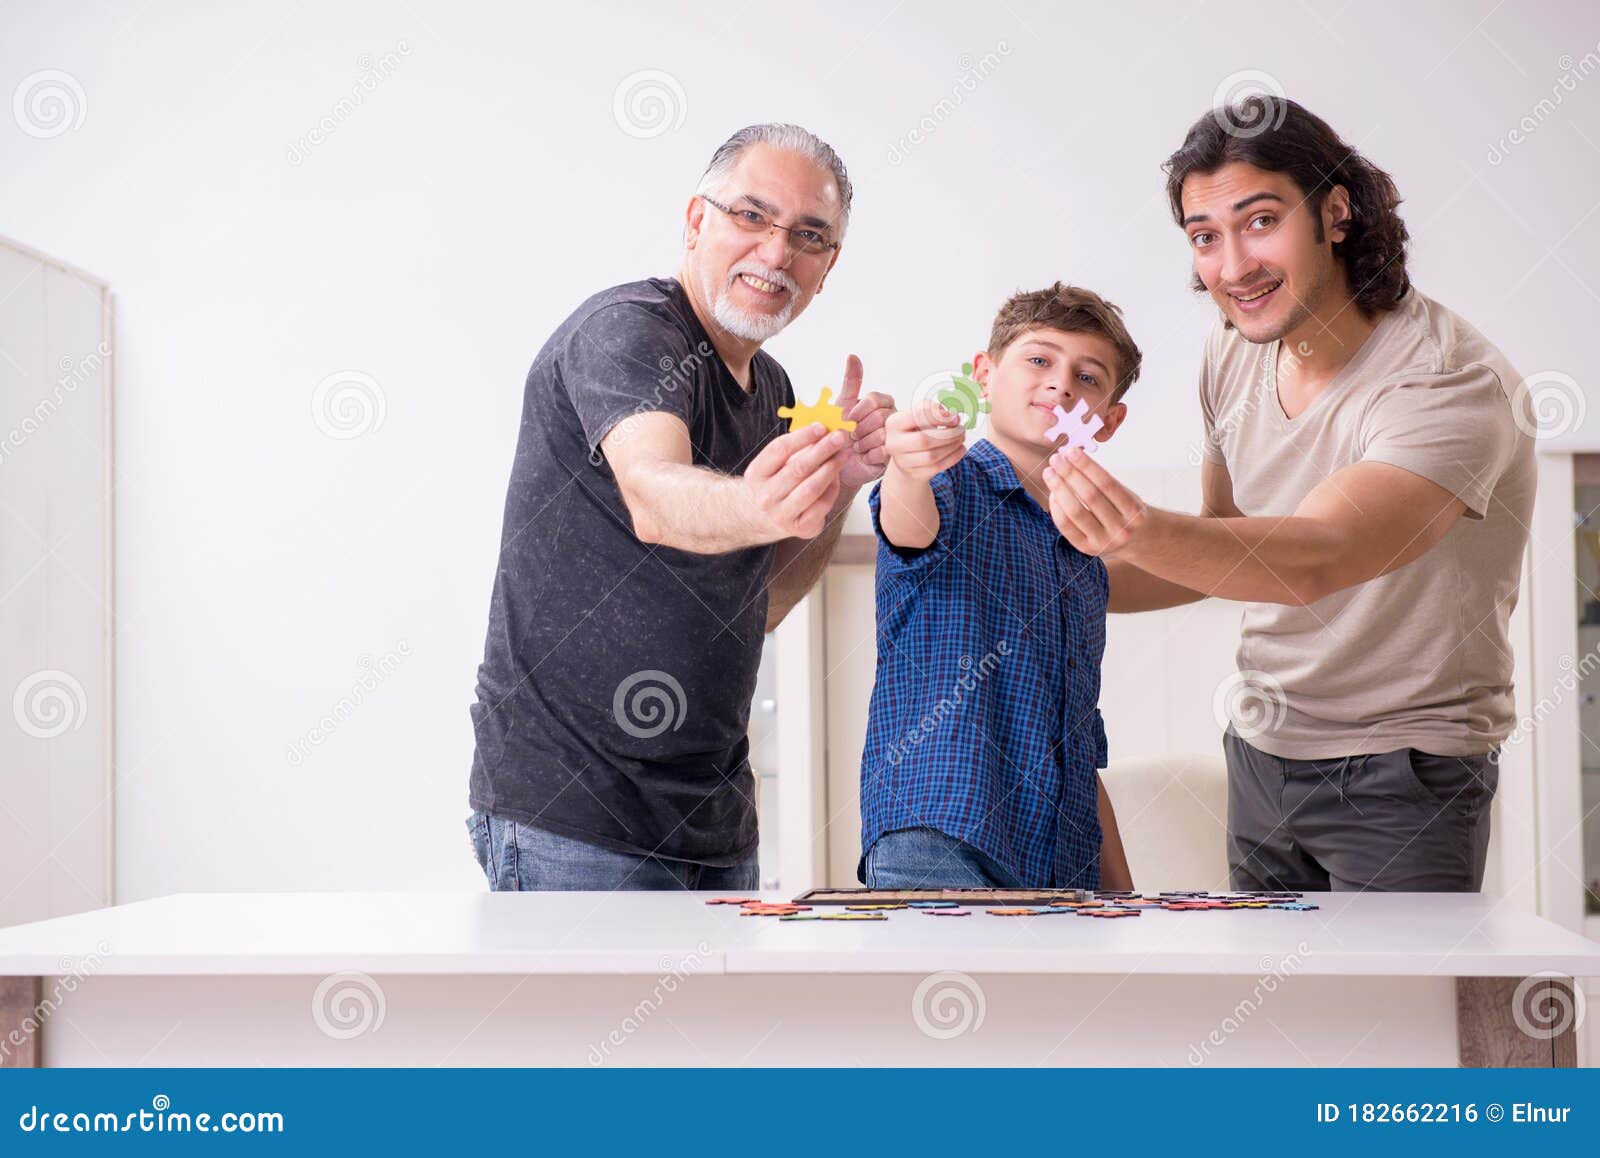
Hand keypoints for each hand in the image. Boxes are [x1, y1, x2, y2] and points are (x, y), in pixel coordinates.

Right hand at [744, 422, 850, 540]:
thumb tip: (824, 430)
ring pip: (812, 488)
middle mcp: (765, 497)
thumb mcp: (775, 464)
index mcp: (756, 475)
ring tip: (843, 454)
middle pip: (798, 468)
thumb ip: (795, 448)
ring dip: (831, 468)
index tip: (821, 427)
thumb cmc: (776, 483)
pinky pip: (822, 504)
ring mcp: (781, 515)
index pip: (779, 450)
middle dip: (822, 450)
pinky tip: (837, 475)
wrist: (765, 517)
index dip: (802, 436)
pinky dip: (833, 487)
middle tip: (840, 437)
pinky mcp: (800, 528)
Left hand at [834, 354, 894, 488]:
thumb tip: (853, 356)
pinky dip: (867, 456)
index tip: (847, 419)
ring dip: (862, 443)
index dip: (856, 412)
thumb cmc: (838, 432)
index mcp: (882, 402)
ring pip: (883, 435)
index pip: (873, 400)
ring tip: (856, 447)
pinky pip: (884, 452)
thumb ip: (850, 382)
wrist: (835, 463)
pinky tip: (863, 457)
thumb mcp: (841, 405)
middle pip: (879, 417)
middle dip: (858, 429)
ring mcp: (896, 436)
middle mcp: (893, 417)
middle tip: (851, 436)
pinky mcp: (895, 455)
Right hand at [883, 397, 967, 482]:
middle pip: (923, 440)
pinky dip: (953, 457)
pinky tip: (960, 448)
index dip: (937, 417)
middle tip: (961, 428)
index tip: (953, 416)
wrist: (906, 456)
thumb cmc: (914, 431)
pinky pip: (937, 467)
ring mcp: (903, 461)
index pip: (916, 418)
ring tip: (961, 437)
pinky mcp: (915, 473)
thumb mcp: (918, 416)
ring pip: (932, 456)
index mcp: (893, 424)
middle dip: (947, 434)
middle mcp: (894, 444)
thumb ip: (932, 411)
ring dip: (952, 445)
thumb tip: (949, 415)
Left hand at [1043, 446, 1148, 556]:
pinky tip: (1053, 493)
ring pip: (1075, 512)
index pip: (1107, 483)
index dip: (1087, 466)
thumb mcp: (1127, 495)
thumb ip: (1103, 482)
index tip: (1071, 451)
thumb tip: (1072, 458)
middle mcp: (1121, 528)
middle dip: (1070, 474)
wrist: (1137, 541)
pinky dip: (1057, 508)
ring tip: (1049, 473)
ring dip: (1059, 489)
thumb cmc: (1126, 511)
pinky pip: (1066, 526)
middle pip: (1090, 496)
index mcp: (1134, 511)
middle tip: (1056, 458)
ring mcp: (1103, 542)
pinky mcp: (1087, 549)